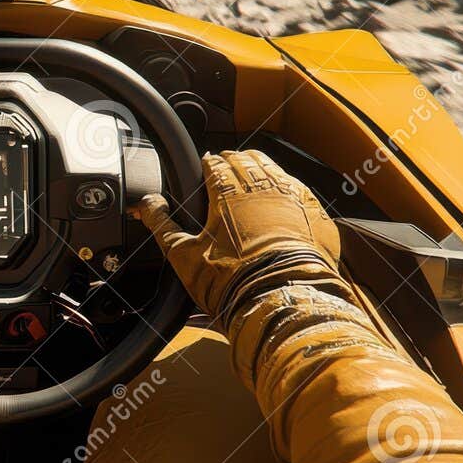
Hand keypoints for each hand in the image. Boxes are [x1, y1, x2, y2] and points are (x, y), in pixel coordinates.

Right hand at [136, 150, 342, 325]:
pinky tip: (282, 200)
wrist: (281, 303)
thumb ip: (162, 225)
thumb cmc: (231, 282)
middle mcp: (263, 187)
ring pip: (275, 169)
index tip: (205, 167)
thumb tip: (147, 204)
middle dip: (233, 162)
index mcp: (228, 192)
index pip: (216, 163)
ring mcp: (294, 198)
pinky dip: (287, 189)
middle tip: (225, 170)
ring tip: (252, 178)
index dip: (207, 164)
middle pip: (246, 160)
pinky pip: (300, 189)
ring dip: (260, 169)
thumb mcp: (184, 256)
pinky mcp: (315, 215)